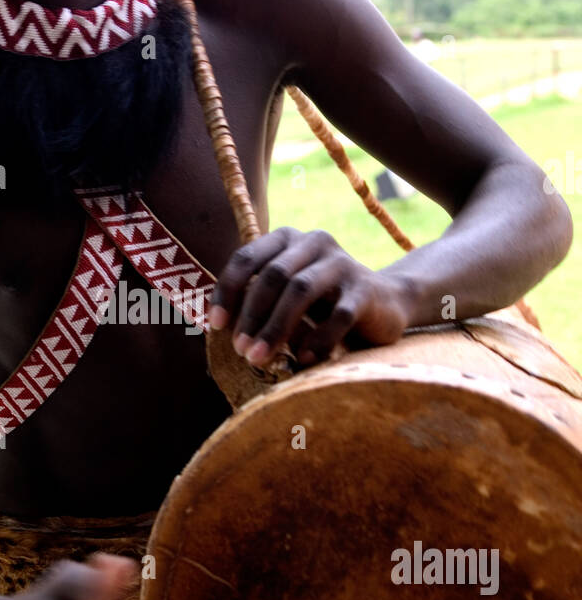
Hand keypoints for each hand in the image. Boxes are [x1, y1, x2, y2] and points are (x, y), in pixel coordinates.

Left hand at [208, 227, 414, 367]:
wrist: (385, 304)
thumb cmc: (322, 302)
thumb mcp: (286, 294)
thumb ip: (256, 299)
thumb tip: (214, 324)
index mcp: (288, 238)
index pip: (247, 257)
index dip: (227, 290)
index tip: (216, 325)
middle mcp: (315, 243)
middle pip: (273, 275)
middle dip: (252, 315)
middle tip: (239, 350)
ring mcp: (343, 264)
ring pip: (301, 290)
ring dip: (276, 328)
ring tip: (259, 358)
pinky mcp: (367, 290)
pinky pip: (338, 316)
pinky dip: (317, 340)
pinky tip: (302, 361)